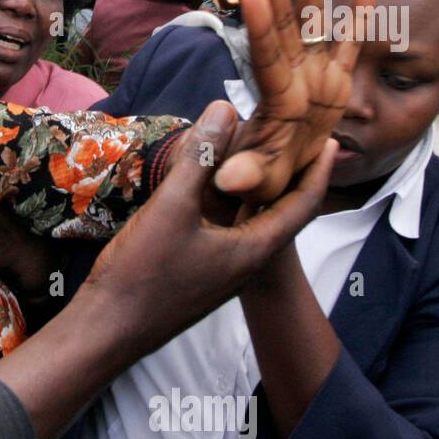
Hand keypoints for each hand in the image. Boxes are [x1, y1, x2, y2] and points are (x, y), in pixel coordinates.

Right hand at [0, 100, 336, 438]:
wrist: (106, 331)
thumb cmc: (142, 275)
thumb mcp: (172, 206)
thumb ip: (200, 157)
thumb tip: (226, 107)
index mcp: (253, 250)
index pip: (303, 204)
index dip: (319, 170)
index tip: (332, 140)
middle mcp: (244, 263)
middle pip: (278, 211)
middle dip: (286, 174)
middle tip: (291, 140)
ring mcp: (219, 272)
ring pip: (247, 221)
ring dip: (252, 188)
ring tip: (250, 154)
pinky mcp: (196, 274)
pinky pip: (223, 231)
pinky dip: (224, 203)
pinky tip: (204, 186)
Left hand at [206, 0, 370, 204]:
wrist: (285, 180)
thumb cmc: (268, 180)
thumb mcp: (260, 181)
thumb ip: (249, 176)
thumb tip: (230, 181)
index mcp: (277, 97)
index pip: (266, 57)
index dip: (260, 27)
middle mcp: (294, 75)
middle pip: (286, 24)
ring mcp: (315, 73)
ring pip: (314, 19)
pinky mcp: (337, 80)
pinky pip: (350, 44)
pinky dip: (359, 16)